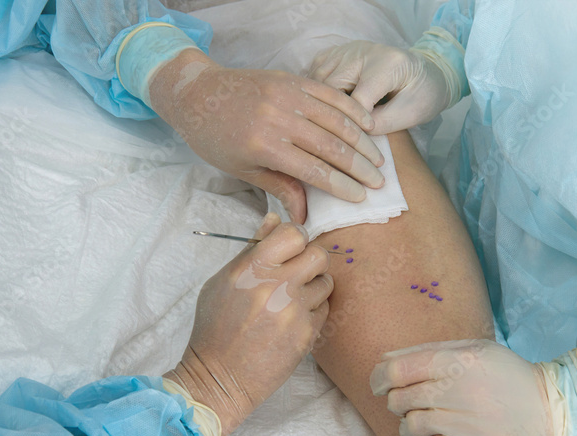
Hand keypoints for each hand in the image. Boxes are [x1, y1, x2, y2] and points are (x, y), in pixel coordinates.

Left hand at [148, 50, 384, 223]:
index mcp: (264, 145)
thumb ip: (279, 188)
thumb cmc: (215, 138)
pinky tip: (367, 124)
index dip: (341, 186)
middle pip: (331, 146)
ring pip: (336, 119)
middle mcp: (278, 117)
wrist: (197, 94)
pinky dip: (351, 109)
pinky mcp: (291, 78)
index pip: (314, 170)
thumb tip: (305, 217)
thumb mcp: (243, 170)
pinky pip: (329, 94)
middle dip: (359, 167)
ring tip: (378, 159)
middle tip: (379, 183)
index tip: (361, 198)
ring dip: (362, 141)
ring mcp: (286, 94)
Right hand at [167, 214, 332, 435]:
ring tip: (293, 299)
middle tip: (297, 272)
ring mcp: (294, 311)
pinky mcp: (307, 334)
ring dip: (314, 287)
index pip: (294, 233)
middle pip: (319, 254)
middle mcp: (276, 285)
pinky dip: (313, 311)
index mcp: (252, 267)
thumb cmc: (216, 327)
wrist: (220, 376)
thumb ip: (252, 248)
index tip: (290, 248)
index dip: (295, 238)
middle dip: (311, 260)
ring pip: (326, 282)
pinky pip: (324, 309)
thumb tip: (275, 219)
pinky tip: (293, 320)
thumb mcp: (224, 280)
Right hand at [310, 41, 453, 134]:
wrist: (426, 72)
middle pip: (330, 88)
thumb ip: (381, 124)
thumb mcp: (410, 114)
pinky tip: (321, 107)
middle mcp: (363, 51)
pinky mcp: (336, 52)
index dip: (353, 127)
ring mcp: (347, 49)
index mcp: (387, 64)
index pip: (357, 100)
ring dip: (318, 104)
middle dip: (330, 116)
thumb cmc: (422, 95)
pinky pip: (314, 72)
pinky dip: (314, 92)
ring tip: (325, 126)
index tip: (357, 144)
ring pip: (316, 80)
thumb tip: (350, 135)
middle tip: (335, 139)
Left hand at [369, 339, 559, 435]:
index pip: (396, 370)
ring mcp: (464, 423)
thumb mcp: (473, 350)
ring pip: (410, 426)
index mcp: (457, 362)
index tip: (379, 383)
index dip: (379, 377)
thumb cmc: (507, 376)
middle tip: (409, 401)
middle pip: (399, 399)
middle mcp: (457, 391)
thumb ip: (427, 351)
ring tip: (422, 419)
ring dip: (408, 424)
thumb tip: (384, 359)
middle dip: (396, 400)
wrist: (551, 412)